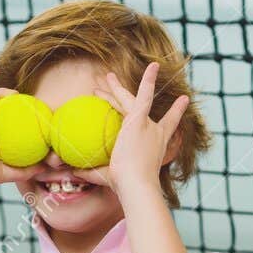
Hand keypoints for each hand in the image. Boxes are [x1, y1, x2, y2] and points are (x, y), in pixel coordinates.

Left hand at [87, 62, 189, 199]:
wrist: (137, 185)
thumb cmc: (126, 187)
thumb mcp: (105, 177)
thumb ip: (88, 172)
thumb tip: (69, 171)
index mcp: (153, 145)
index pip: (165, 128)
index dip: (174, 114)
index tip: (183, 100)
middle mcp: (154, 133)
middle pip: (143, 108)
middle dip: (145, 93)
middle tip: (151, 77)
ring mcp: (146, 125)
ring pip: (133, 99)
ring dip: (119, 88)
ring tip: (109, 75)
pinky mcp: (139, 119)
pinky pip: (144, 94)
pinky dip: (149, 80)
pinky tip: (153, 65)